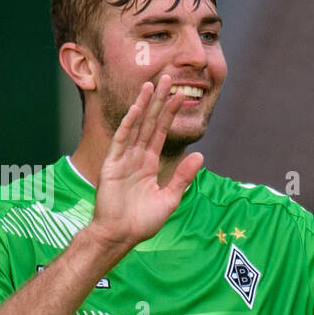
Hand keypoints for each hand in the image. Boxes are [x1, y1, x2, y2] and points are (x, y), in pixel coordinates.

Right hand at [91, 73, 203, 249]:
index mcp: (149, 164)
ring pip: (136, 126)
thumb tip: (201, 155)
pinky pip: (121, 141)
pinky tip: (136, 109)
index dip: (170, 114)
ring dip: (143, 105)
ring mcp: (123, 159)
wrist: (121, 235)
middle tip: (168, 78)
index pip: (161, 132)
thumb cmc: (142, 221)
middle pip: (150, 123)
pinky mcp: (112, 165)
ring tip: (151, 85)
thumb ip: (184, 177)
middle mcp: (136, 157)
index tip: (180, 96)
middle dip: (158, 101)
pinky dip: (129, 125)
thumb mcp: (170, 198)